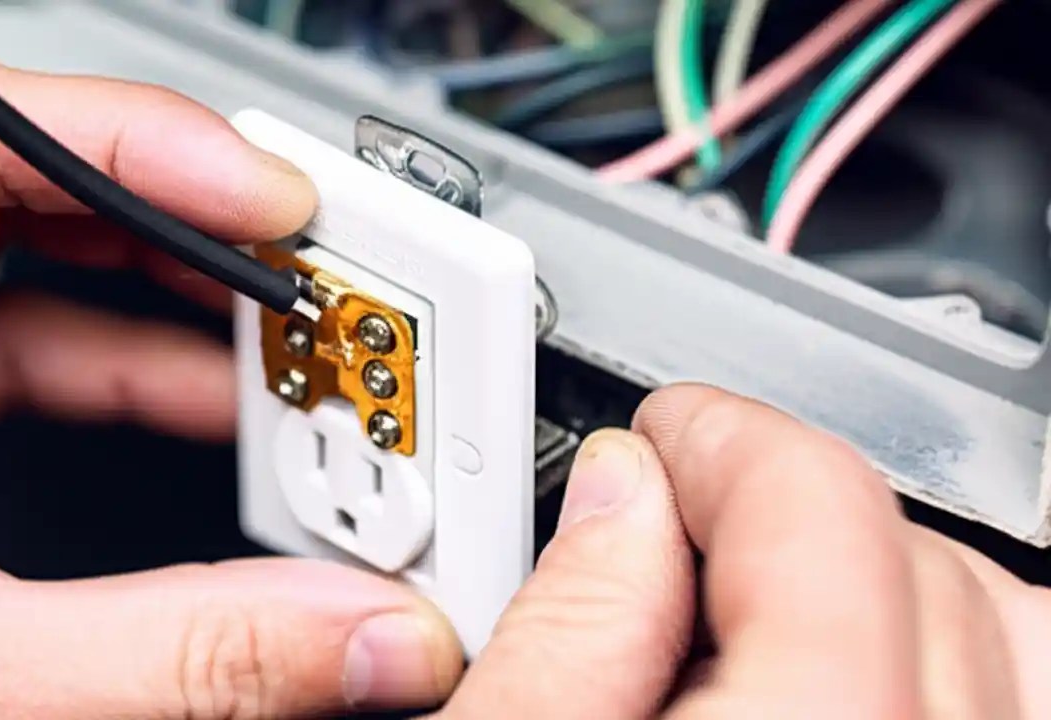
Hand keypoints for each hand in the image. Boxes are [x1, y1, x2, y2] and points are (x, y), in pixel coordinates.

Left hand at [0, 61, 460, 718]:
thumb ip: (183, 654)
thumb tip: (351, 632)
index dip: (135, 145)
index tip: (259, 201)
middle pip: (1, 183)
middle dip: (168, 223)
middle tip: (287, 265)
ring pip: (6, 264)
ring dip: (150, 301)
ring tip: (263, 343)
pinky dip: (104, 365)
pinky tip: (192, 406)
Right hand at [437, 385, 1050, 718]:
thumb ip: (562, 617)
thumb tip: (617, 496)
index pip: (813, 495)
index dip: (712, 432)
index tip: (652, 439)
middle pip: (919, 550)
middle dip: (785, 510)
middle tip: (665, 531)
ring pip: (1009, 629)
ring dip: (885, 584)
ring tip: (752, 612)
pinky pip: (1013, 703)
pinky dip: (941, 661)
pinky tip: (839, 678)